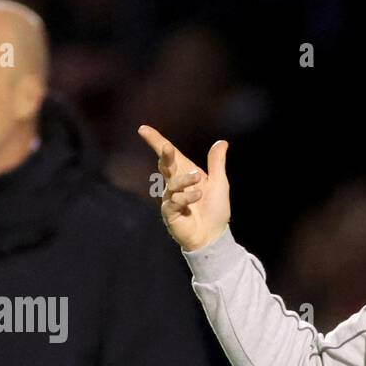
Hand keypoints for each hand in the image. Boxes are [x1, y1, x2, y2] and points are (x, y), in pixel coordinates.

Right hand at [138, 123, 230, 251]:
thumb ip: (217, 163)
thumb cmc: (215, 210)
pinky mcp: (170, 213)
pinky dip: (186, 197)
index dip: (156, 141)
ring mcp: (170, 198)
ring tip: (198, 179)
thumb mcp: (220, 184)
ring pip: (172, 183)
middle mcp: (174, 184)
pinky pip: (174, 201)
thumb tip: (222, 142)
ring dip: (185, 180)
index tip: (143, 129)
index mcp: (184, 174)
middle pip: (164, 165)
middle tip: (166, 148)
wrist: (214, 236)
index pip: (169, 155)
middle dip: (164, 155)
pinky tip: (197, 197)